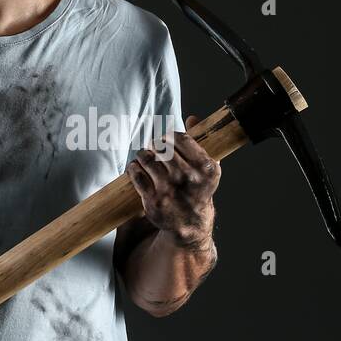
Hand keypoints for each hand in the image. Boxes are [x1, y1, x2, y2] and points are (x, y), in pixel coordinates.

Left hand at [125, 115, 220, 248]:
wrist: (190, 223)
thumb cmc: (197, 190)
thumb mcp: (206, 168)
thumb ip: (201, 142)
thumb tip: (192, 118)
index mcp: (205, 167)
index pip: (181, 138)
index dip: (170, 136)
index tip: (167, 140)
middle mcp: (189, 177)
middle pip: (162, 147)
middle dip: (155, 145)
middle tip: (154, 149)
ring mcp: (170, 189)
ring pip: (147, 158)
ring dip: (143, 155)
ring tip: (145, 157)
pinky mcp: (153, 200)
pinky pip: (136, 174)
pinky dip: (133, 168)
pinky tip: (136, 168)